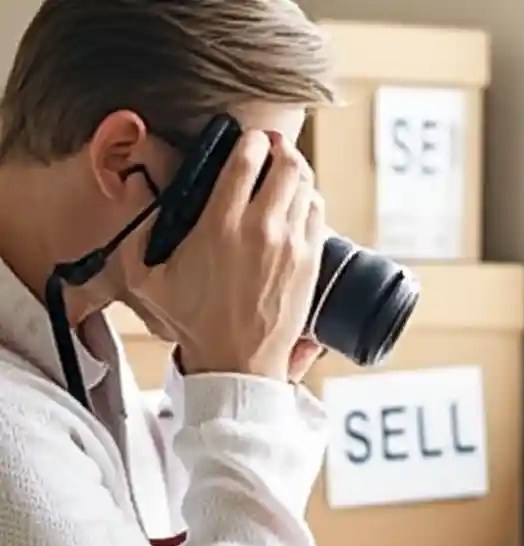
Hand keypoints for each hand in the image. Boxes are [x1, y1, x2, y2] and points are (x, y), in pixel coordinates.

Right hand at [125, 131, 325, 380]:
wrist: (236, 360)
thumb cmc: (193, 320)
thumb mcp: (147, 276)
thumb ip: (137, 227)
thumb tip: (136, 184)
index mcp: (221, 224)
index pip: (247, 158)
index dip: (250, 140)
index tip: (247, 139)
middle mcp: (263, 228)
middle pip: (287, 163)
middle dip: (280, 147)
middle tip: (271, 147)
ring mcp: (292, 243)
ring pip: (307, 185)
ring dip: (296, 171)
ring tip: (284, 170)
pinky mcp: (312, 260)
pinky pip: (318, 212)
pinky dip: (309, 199)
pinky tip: (297, 201)